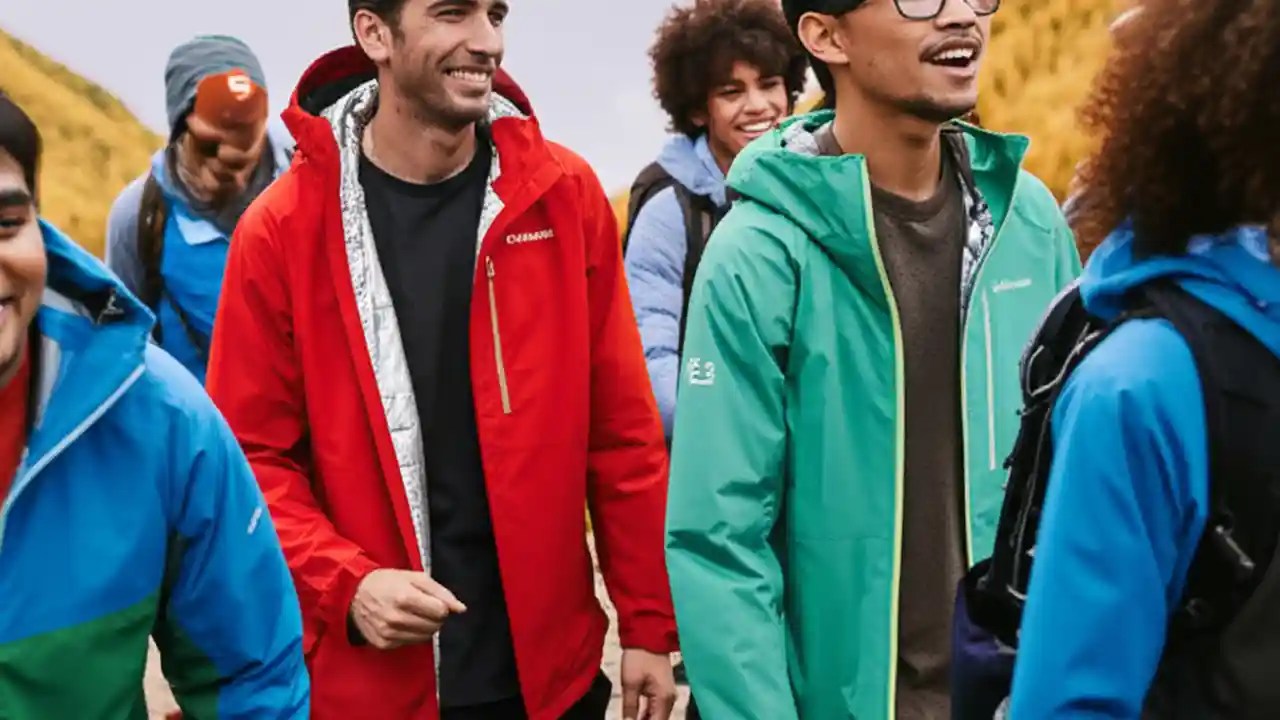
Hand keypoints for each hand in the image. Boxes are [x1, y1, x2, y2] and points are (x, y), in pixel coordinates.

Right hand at [349, 569, 465, 649]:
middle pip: (434, 626)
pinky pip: (409, 643)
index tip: (434, 602)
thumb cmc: (388, 582)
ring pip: (424, 638)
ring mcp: (388, 633)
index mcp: (404, 598)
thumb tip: (461, 609)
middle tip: (424, 608)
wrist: (355, 593)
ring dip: (425, 628)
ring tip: (413, 615)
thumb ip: (441, 592)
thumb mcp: (416, 578)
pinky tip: (402, 623)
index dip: (441, 607)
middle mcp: (395, 618)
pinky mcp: (383, 644)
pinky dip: (411, 634)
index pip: (440, 612)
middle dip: (435, 618)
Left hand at [620, 649, 676, 719]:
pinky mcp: (663, 690)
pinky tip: (634, 716)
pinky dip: (646, 714)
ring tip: (629, 719)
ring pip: (657, 716)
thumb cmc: (639, 656)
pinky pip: (656, 708)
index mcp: (664, 699)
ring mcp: (667, 695)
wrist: (648, 634)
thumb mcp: (630, 683)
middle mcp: (670, 700)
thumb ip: (629, 707)